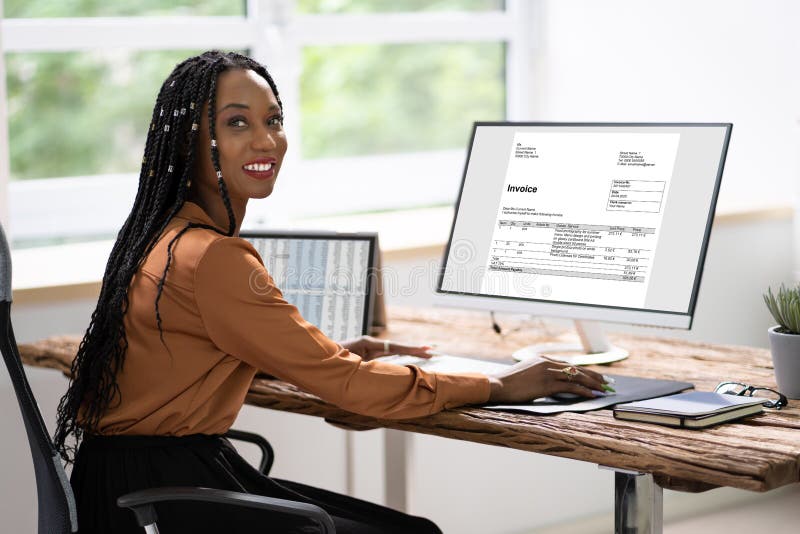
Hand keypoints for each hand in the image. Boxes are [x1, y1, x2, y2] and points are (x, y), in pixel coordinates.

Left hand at [338, 335, 433, 361]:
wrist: (318, 358)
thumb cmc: (330, 360)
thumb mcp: (346, 362)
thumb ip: (362, 365)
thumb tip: (376, 368)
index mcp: (367, 343)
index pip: (393, 346)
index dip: (409, 349)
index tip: (424, 350)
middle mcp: (371, 344)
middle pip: (397, 347)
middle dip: (414, 349)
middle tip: (432, 351)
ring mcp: (370, 349)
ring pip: (394, 350)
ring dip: (409, 352)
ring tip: (427, 353)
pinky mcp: (369, 354)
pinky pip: (388, 355)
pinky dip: (400, 356)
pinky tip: (410, 359)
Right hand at [487, 356, 608, 403]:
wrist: (498, 385)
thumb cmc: (508, 384)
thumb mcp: (525, 374)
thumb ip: (539, 375)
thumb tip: (550, 384)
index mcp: (542, 359)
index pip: (568, 364)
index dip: (583, 371)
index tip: (594, 376)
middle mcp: (547, 363)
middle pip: (576, 368)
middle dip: (593, 375)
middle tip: (607, 381)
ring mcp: (547, 372)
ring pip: (576, 377)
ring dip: (593, 383)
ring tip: (604, 389)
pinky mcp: (547, 384)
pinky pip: (571, 387)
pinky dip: (584, 391)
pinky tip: (593, 395)